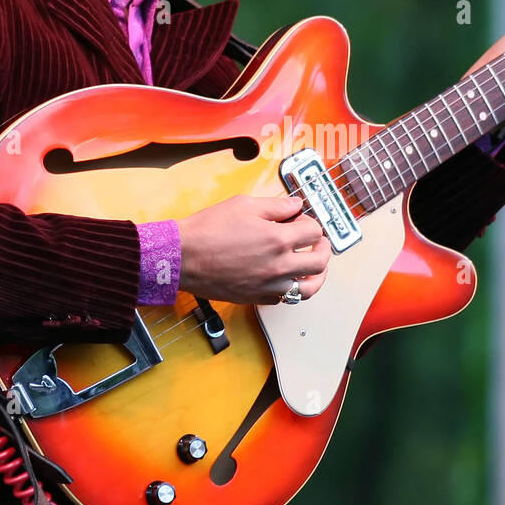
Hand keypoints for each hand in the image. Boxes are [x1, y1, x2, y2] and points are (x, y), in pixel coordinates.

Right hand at [178, 193, 331, 304]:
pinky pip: (285, 299)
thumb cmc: (207, 231)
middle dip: (323, 248)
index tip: (303, 220)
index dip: (311, 222)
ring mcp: (268, 286)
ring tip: (315, 267)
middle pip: (319, 262)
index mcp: (278, 239)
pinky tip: (288, 279)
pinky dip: (292, 289)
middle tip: (318, 242)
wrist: (181, 257)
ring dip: (317, 276)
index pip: (314, 232)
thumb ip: (276, 206)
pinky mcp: (256, 298)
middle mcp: (278, 266)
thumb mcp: (244, 205)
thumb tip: (295, 206)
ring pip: (308, 288)